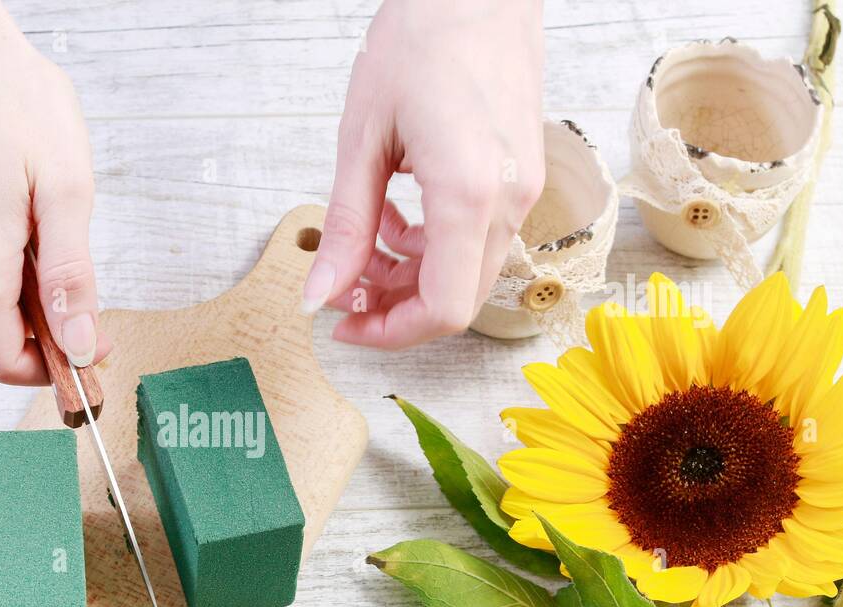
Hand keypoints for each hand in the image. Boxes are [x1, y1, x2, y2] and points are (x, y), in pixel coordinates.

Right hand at [0, 0, 109, 383]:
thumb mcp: (65, 189)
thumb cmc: (10, 100)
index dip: (48, 371)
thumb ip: (71, 277)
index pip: (1, 361)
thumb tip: (81, 344)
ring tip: (41, 218)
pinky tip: (13, 207)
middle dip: (43, 321)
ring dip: (21, 283)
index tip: (88, 356)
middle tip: (79, 275)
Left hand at [303, 0, 545, 347]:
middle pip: (456, 300)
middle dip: (395, 309)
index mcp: (468, 195)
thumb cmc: (423, 38)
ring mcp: (521, 190)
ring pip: (467, 272)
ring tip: (363, 248)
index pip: (443, 309)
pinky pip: (478, 239)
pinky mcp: (520, 177)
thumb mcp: (363, 139)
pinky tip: (396, 218)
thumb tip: (320, 294)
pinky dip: (433, 247)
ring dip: (410, 278)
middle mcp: (508, 201)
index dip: (391, 332)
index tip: (345, 324)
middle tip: (344, 291)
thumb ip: (345, 227)